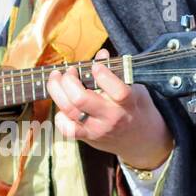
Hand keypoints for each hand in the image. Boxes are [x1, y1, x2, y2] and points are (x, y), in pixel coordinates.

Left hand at [47, 50, 172, 168]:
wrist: (138, 141)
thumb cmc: (135, 109)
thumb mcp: (135, 89)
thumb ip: (118, 72)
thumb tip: (101, 54)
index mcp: (127, 104)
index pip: (118, 91)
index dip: (104, 75)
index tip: (95, 65)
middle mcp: (110, 118)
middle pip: (81, 99)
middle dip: (69, 80)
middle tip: (70, 71)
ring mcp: (96, 129)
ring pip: (68, 110)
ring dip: (57, 90)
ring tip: (57, 78)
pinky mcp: (86, 137)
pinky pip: (65, 127)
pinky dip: (60, 114)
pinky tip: (63, 103)